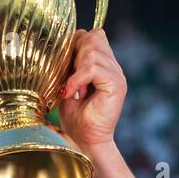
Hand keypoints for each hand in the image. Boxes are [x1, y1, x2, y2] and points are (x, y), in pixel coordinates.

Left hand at [59, 29, 126, 152]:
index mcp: (104, 65)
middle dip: (75, 53)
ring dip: (75, 69)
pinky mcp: (116, 84)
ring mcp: (117, 75)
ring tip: (72, 89)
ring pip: (92, 51)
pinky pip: (92, 68)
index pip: (93, 35)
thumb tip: (61, 44)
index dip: (75, 44)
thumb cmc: (75, 118)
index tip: (64, 67)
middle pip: (93, 37)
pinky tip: (71, 93)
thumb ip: (69, 64)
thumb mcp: (68, 84)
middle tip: (68, 78)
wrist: (85, 142)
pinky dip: (77, 79)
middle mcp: (113, 67)